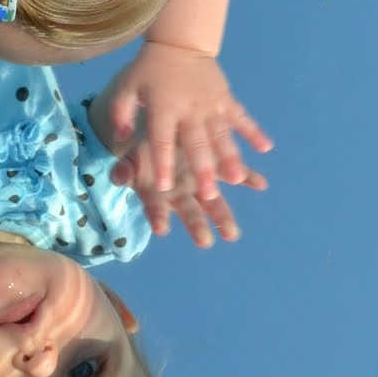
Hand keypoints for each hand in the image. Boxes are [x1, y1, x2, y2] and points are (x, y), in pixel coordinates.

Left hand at [104, 41, 271, 200]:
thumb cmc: (149, 70)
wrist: (179, 42)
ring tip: (237, 178)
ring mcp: (211, 104)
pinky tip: (266, 147)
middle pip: (197, 144)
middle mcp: (189, 109)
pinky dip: (254, 131)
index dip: (163, 163)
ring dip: (230, 157)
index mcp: (163, 108)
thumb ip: (120, 113)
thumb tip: (120, 137)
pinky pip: (241, 117)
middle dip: (203, 170)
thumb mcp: (127, 87)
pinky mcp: (225, 99)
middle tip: (209, 195)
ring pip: (221, 135)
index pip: (161, 140)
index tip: (164, 187)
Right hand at [124, 137, 267, 246]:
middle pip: (189, 212)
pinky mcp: (217, 168)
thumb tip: (116, 177)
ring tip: (232, 234)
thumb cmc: (143, 149)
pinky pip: (235, 175)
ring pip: (213, 202)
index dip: (157, 217)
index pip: (155, 207)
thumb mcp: (131, 156)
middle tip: (206, 242)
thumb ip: (125, 168)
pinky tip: (261, 184)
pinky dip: (249, 179)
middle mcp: (181, 192)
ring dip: (223, 217)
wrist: (163, 134)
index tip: (161, 229)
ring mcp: (200, 183)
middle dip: (197, 227)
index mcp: (158, 191)